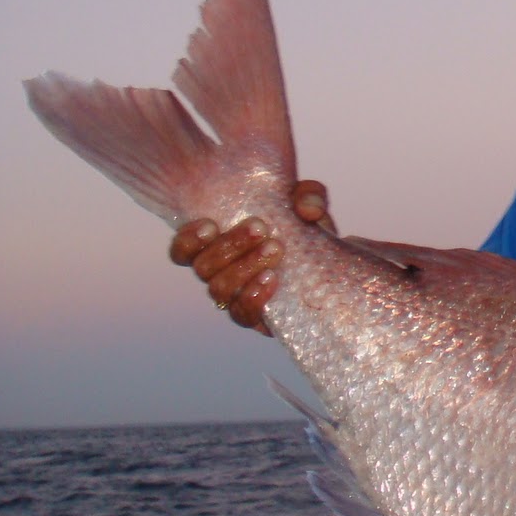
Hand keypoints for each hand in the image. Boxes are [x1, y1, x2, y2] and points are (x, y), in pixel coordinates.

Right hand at [169, 179, 333, 334]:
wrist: (332, 267)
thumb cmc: (308, 232)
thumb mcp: (310, 205)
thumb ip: (310, 197)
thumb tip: (306, 209)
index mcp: (219, 245)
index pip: (183, 250)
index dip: (187, 240)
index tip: (210, 224)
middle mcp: (222, 273)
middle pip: (203, 267)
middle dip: (229, 246)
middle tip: (260, 228)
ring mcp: (238, 298)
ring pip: (219, 290)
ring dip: (243, 267)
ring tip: (274, 249)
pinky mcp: (258, 319)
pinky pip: (243, 314)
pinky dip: (254, 297)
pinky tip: (272, 279)